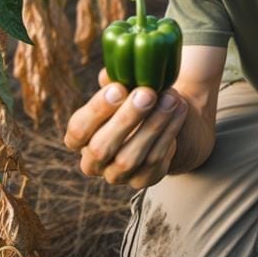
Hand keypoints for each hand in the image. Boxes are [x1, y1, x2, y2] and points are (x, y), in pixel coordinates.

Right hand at [64, 68, 188, 188]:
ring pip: (130, 158)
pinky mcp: (142, 180)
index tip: (119, 88)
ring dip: (153, 126)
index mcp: (80, 138)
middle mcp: (93, 162)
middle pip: (101, 148)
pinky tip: (179, 110)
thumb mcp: (124, 87)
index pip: (78, 129)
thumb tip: (109, 76)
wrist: (164, 119)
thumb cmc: (136, 99)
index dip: (96, 110)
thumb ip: (114, 81)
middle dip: (126, 119)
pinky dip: (168, 134)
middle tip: (147, 94)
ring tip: (171, 99)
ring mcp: (116, 175)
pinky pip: (154, 162)